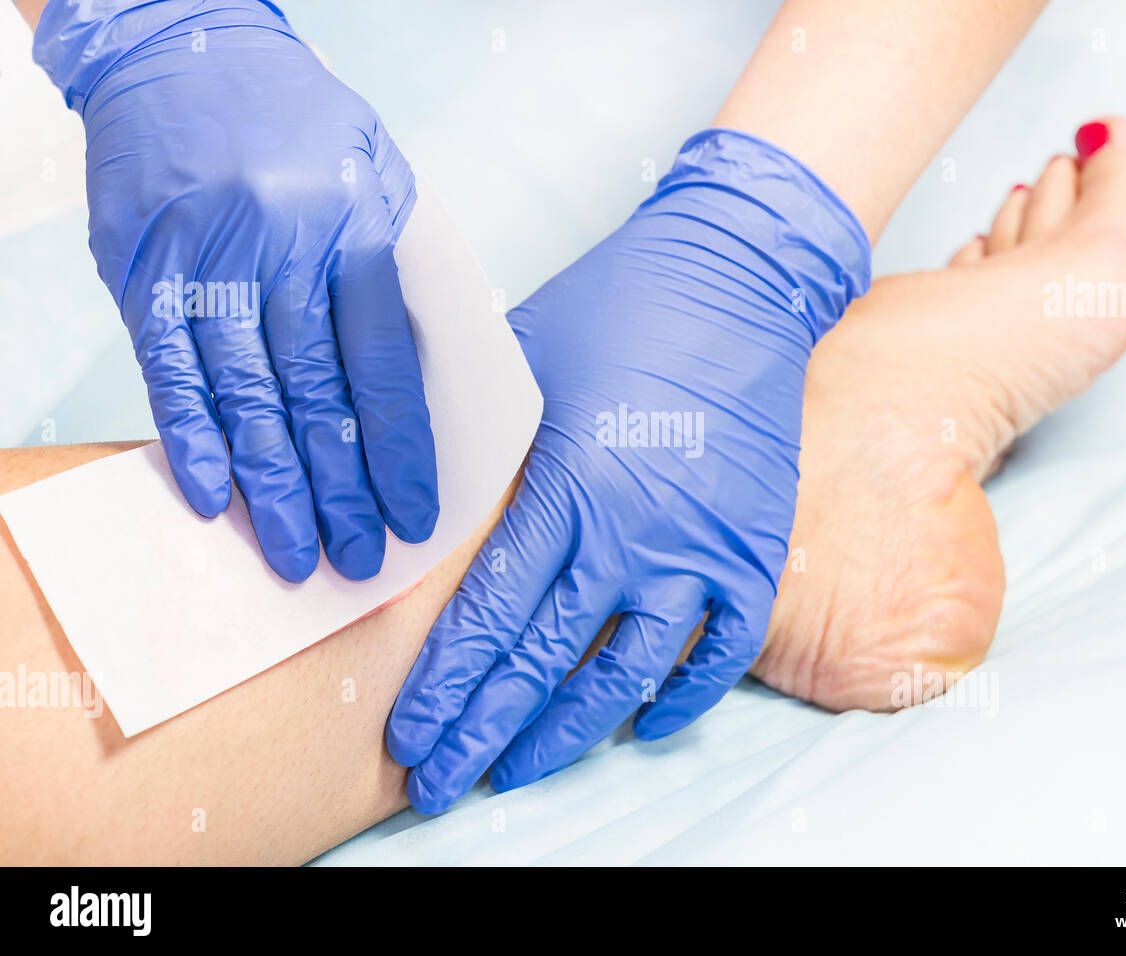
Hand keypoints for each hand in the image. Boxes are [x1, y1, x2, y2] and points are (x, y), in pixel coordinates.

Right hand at [34, 0, 437, 580]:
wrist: (181, 51)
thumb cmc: (299, 123)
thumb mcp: (377, 174)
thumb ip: (396, 270)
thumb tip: (420, 382)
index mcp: (355, 226)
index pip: (384, 365)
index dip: (399, 449)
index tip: (412, 515)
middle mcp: (282, 247)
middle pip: (317, 394)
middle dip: (339, 488)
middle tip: (356, 559)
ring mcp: (207, 259)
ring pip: (246, 395)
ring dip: (272, 485)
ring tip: (296, 553)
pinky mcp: (143, 269)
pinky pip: (170, 368)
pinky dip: (192, 436)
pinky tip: (215, 497)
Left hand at [386, 129, 870, 811]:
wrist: (737, 278)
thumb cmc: (618, 307)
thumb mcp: (521, 365)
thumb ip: (473, 446)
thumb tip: (415, 507)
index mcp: (569, 487)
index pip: (490, 617)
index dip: (445, 688)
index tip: (409, 738)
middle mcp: (636, 536)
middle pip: (545, 664)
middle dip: (483, 732)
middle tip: (438, 783)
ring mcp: (704, 551)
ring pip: (629, 675)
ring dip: (567, 733)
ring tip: (517, 771)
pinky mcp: (755, 550)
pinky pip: (721, 651)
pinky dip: (682, 697)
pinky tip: (640, 725)